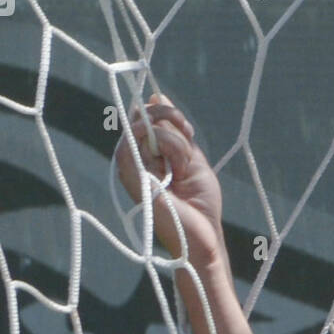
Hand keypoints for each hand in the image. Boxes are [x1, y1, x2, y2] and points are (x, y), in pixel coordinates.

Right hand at [114, 94, 223, 265]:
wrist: (203, 237)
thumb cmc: (200, 205)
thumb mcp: (193, 160)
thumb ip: (176, 132)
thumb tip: (157, 96)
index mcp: (147, 155)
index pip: (144, 117)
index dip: (165, 113)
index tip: (188, 129)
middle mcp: (134, 159)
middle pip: (141, 116)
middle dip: (169, 119)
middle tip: (188, 137)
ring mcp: (130, 167)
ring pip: (143, 127)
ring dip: (174, 142)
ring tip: (183, 166)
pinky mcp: (130, 176)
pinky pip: (139, 143)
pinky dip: (169, 150)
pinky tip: (177, 168)